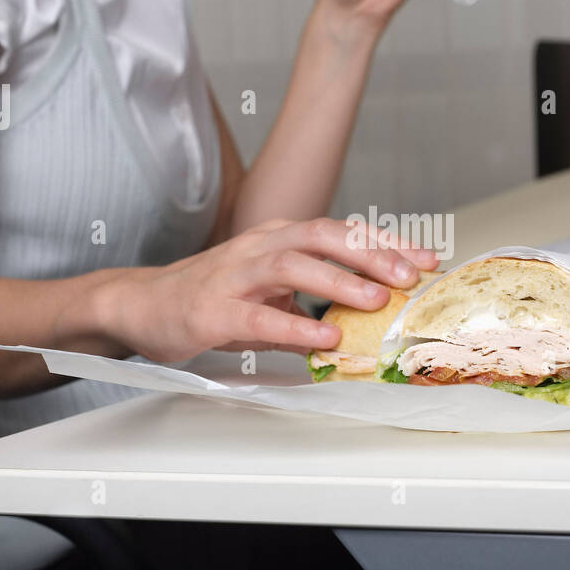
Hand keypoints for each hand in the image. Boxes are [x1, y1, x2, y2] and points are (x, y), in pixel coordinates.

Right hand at [93, 218, 439, 361]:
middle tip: (412, 277)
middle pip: (323, 237)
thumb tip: (367, 318)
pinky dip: (295, 324)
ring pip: (293, 266)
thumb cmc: (212, 297)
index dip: (386, 245)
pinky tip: (324, 336)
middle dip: (371, 255)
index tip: (428, 261)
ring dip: (339, 282)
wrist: (141, 304)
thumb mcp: (269, 290)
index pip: (341, 233)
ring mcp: (234, 276)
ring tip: (377, 301)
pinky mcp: (213, 310)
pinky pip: (260, 315)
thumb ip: (313, 297)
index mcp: (278, 238)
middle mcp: (259, 248)